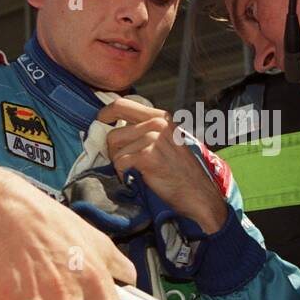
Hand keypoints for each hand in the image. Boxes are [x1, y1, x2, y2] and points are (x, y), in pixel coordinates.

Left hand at [96, 97, 228, 232]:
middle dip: (112, 151)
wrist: (197, 194)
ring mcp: (153, 139)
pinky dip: (123, 175)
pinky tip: (136, 179)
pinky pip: (120, 163)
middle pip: (114, 132)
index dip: (106, 114)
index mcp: (161, 117)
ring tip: (136, 172)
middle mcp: (158, 124)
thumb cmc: (180, 172)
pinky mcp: (148, 156)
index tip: (101, 123)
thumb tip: (113, 127)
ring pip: (115, 150)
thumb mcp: (167, 141)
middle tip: (124, 163)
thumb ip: (144, 129)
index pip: (122, 105)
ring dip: (120, 165)